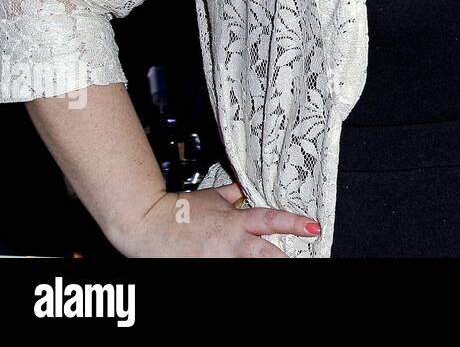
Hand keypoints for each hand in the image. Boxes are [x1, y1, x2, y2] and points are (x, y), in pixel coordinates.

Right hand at [109, 183, 320, 256]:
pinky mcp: (202, 270)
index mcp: (234, 222)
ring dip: (261, 265)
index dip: (294, 223)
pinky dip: (232, 268)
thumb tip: (248, 187)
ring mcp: (215, 260)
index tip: (313, 227)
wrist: (146, 224)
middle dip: (284, 259)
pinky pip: (222, 272)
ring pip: (245, 267)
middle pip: (264, 254)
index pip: (270, 220)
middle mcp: (228, 243)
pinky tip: (239, 266)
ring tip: (281, 264)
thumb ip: (234, 194)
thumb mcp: (212, 196)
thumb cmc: (179, 209)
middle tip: (303, 260)